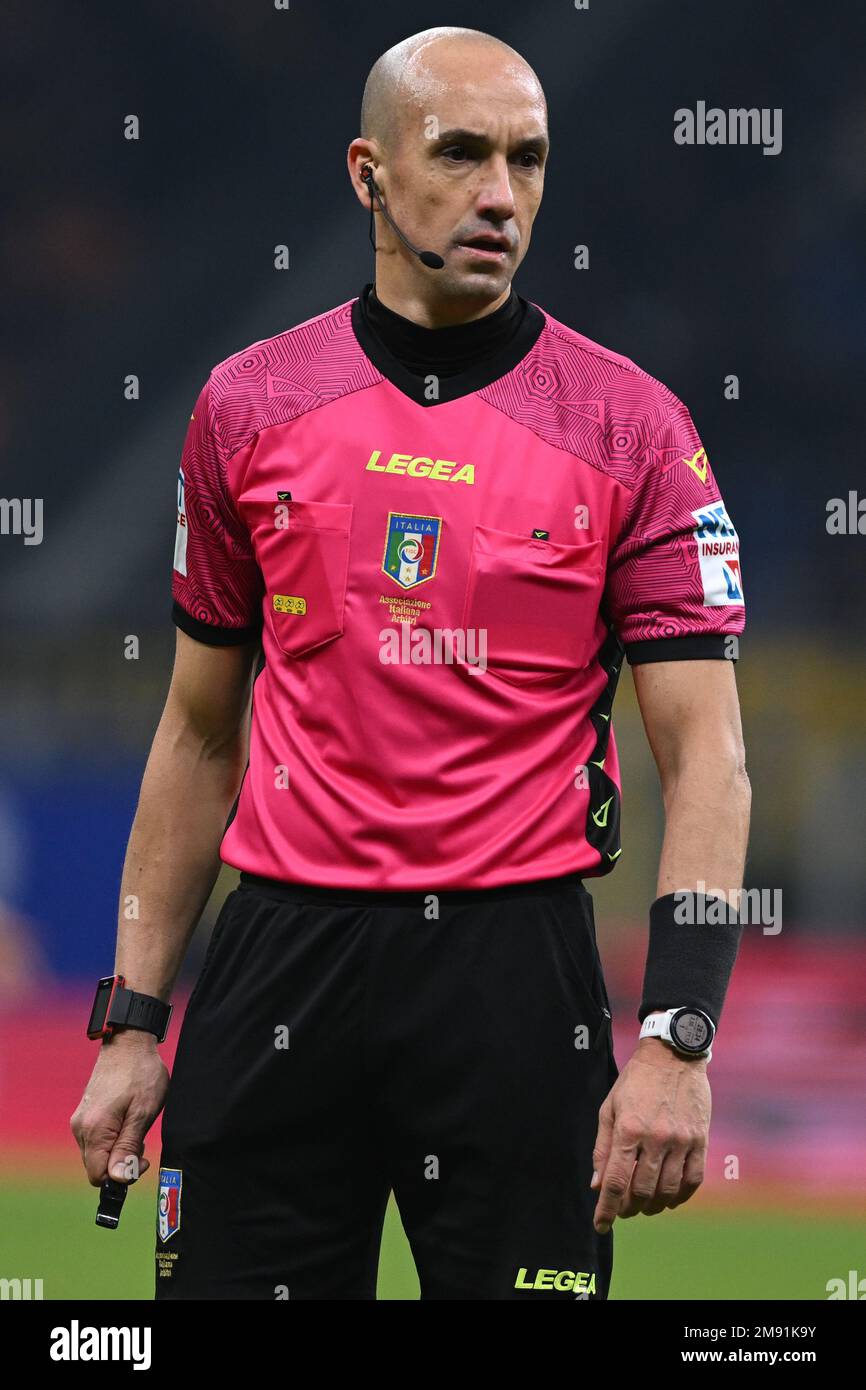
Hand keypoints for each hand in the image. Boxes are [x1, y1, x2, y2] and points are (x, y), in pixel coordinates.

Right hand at [70, 1031, 169, 1186]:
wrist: (129, 1042)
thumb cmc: (140, 1074)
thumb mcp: (142, 1113)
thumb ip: (128, 1147)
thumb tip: (118, 1179)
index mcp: (94, 1130)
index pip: (98, 1176)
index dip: (121, 1176)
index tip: (141, 1159)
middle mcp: (81, 1128)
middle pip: (97, 1166)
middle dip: (121, 1162)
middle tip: (142, 1141)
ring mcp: (81, 1120)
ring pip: (97, 1153)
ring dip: (117, 1150)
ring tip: (136, 1127)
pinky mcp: (85, 1114)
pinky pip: (96, 1139)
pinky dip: (112, 1139)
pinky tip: (127, 1122)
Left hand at [590, 1038, 710, 1232]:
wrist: (673, 1055)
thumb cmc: (635, 1081)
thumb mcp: (610, 1108)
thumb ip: (602, 1148)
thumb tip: (597, 1185)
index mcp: (628, 1129)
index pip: (616, 1181)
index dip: (607, 1209)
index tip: (600, 1225)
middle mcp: (655, 1137)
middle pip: (642, 1190)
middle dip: (629, 1208)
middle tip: (623, 1210)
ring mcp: (681, 1140)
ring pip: (668, 1190)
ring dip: (654, 1205)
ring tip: (645, 1205)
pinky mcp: (700, 1140)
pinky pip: (693, 1180)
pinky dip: (681, 1196)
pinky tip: (670, 1197)